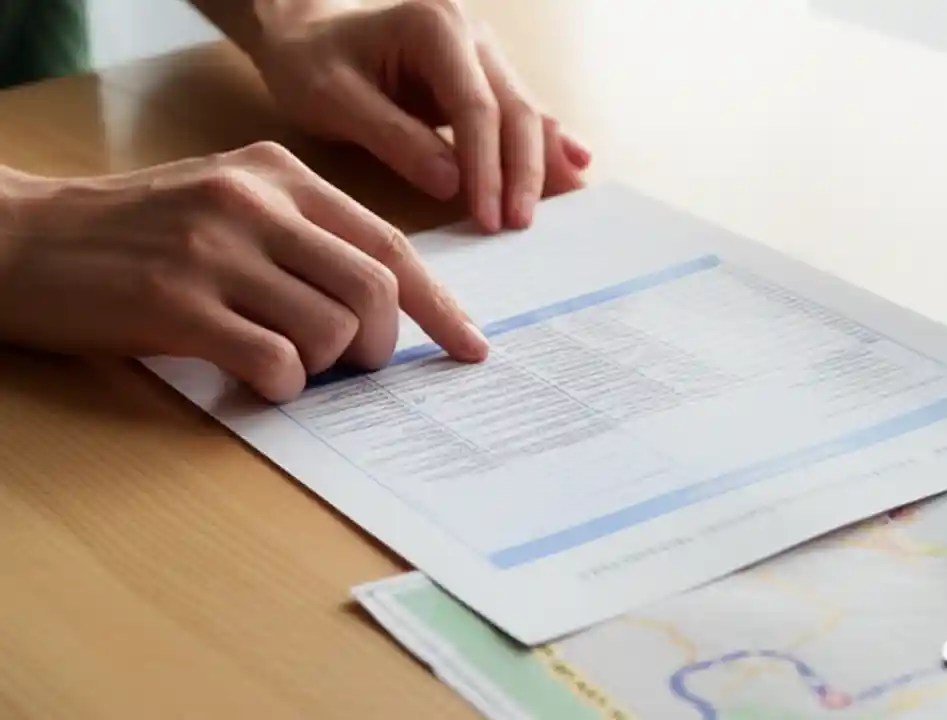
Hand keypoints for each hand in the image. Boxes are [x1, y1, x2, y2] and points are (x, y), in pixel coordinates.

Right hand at [0, 142, 488, 402]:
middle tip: (356, 367)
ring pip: (331, 331)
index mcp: (279, 174)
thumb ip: (305, 238)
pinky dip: (282, 387)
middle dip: (381, 347)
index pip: (390, 244)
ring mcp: (215, 250)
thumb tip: (388, 309)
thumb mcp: (229, 202)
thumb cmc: (138, 233)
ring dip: (325, 369)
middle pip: (374, 291)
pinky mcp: (176, 303)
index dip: (440, 304)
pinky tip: (257, 381)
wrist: (22, 239)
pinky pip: (275, 363)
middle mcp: (254, 202)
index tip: (471, 346)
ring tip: (288, 365)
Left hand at [246, 0, 591, 231]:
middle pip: (515, 109)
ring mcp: (483, 52)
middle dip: (523, 173)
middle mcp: (470, 33)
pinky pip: (521, 111)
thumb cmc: (309, 61)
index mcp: (434, 27)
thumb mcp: (332, 98)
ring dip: (543, 163)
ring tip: (560, 209)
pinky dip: (549, 142)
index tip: (489, 220)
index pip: (476, 108)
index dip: (488, 168)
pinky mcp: (485, 75)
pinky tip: (577, 165)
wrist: (304, 29)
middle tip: (520, 226)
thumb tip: (451, 183)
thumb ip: (393, 137)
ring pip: (528, 111)